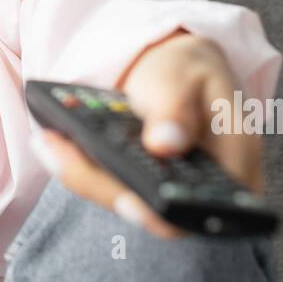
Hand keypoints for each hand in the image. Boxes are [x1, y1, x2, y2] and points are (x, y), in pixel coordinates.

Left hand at [33, 31, 262, 239]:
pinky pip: (111, 185)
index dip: (162, 213)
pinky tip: (53, 143)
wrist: (175, 68)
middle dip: (101, 184)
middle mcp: (206, 189)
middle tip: (56, 150)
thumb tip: (166, 144)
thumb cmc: (187, 69)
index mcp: (235, 162)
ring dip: (82, 175)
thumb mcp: (185, 75)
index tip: (127, 200)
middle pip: (152, 210)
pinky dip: (82, 166)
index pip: (200, 207)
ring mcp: (171, 191)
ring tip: (48, 141)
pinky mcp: (142, 185)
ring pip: (124, 200)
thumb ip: (177, 108)